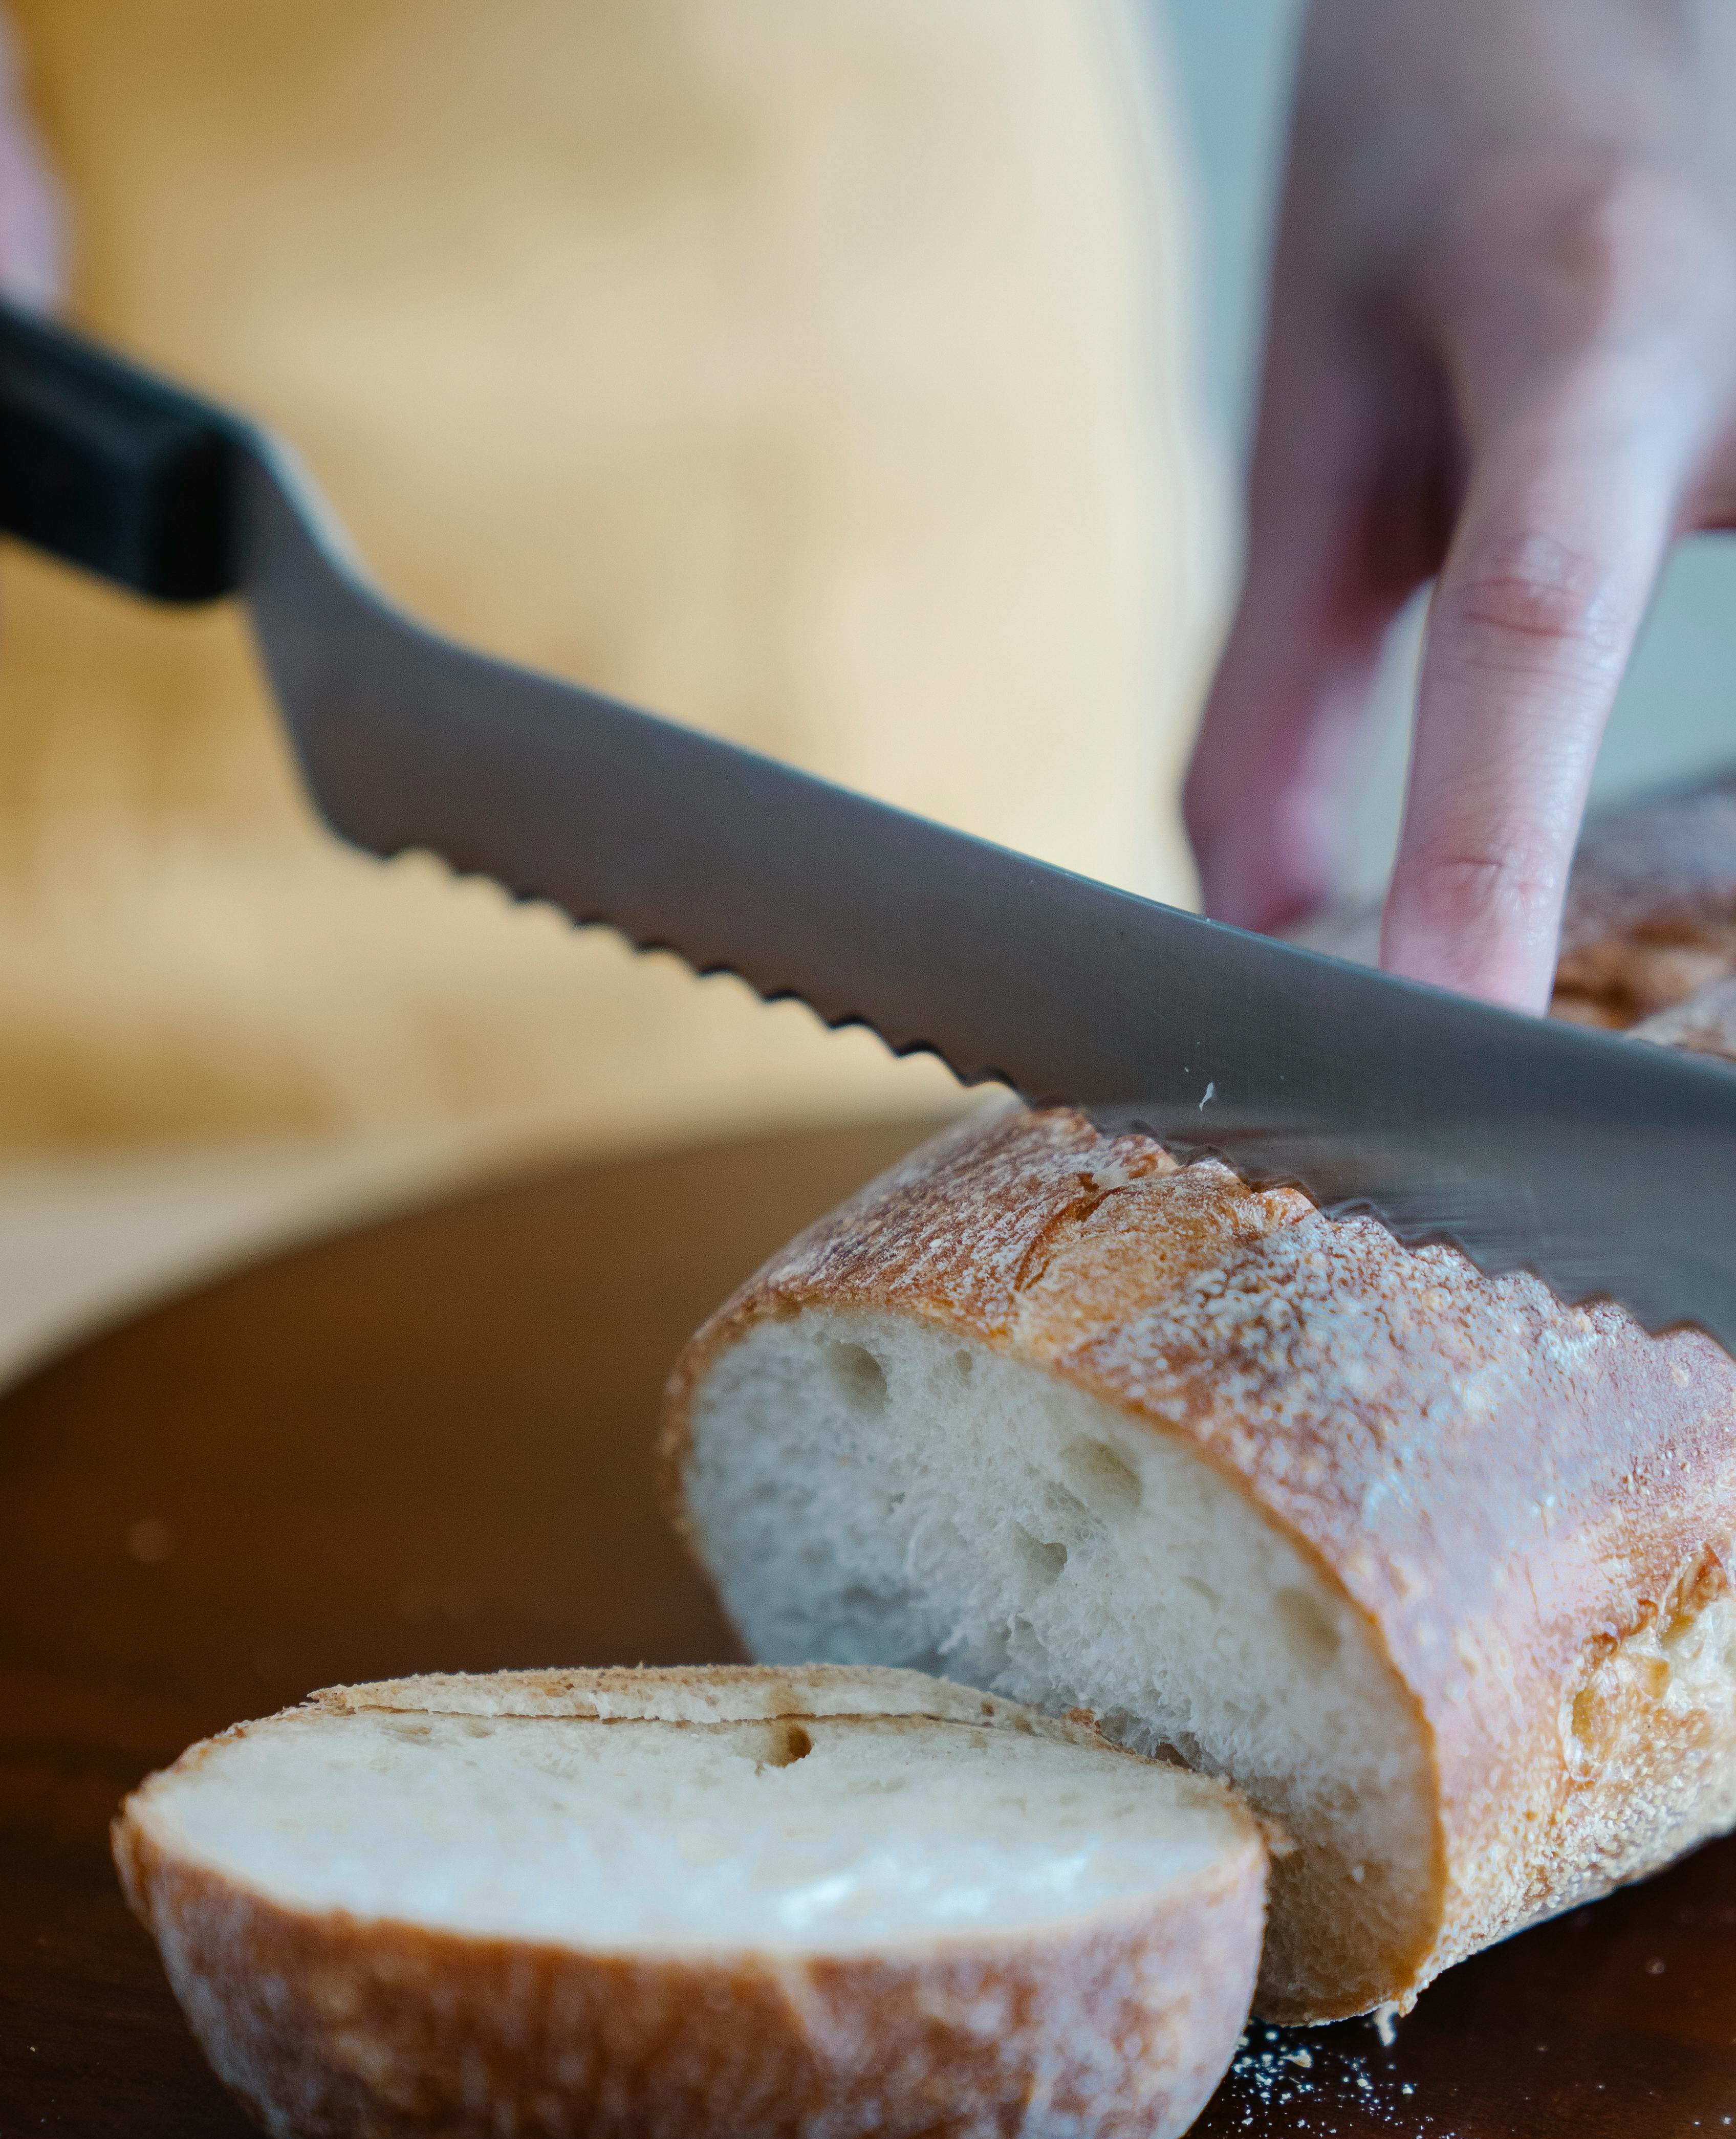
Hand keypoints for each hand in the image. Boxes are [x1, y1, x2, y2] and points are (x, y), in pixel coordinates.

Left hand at [1183, 0, 1735, 1012]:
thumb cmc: (1432, 194)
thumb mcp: (1318, 415)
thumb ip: (1279, 691)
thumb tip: (1249, 937)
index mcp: (1585, 334)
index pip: (1530, 628)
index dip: (1492, 856)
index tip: (1445, 1037)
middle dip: (1703, 935)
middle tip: (1601, 1146)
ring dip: (1730, 900)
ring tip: (1658, 1092)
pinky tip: (1708, 930)